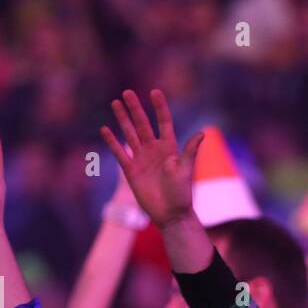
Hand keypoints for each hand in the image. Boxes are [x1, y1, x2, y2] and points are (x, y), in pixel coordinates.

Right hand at [100, 89, 203, 229]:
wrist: (170, 215)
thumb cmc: (182, 194)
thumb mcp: (186, 171)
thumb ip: (190, 151)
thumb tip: (201, 133)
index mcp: (169, 147)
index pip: (164, 122)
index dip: (159, 108)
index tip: (154, 92)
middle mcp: (154, 150)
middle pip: (143, 124)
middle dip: (135, 109)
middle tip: (127, 92)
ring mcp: (142, 159)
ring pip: (130, 134)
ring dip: (123, 119)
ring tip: (116, 103)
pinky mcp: (131, 170)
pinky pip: (120, 152)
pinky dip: (112, 141)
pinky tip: (105, 129)